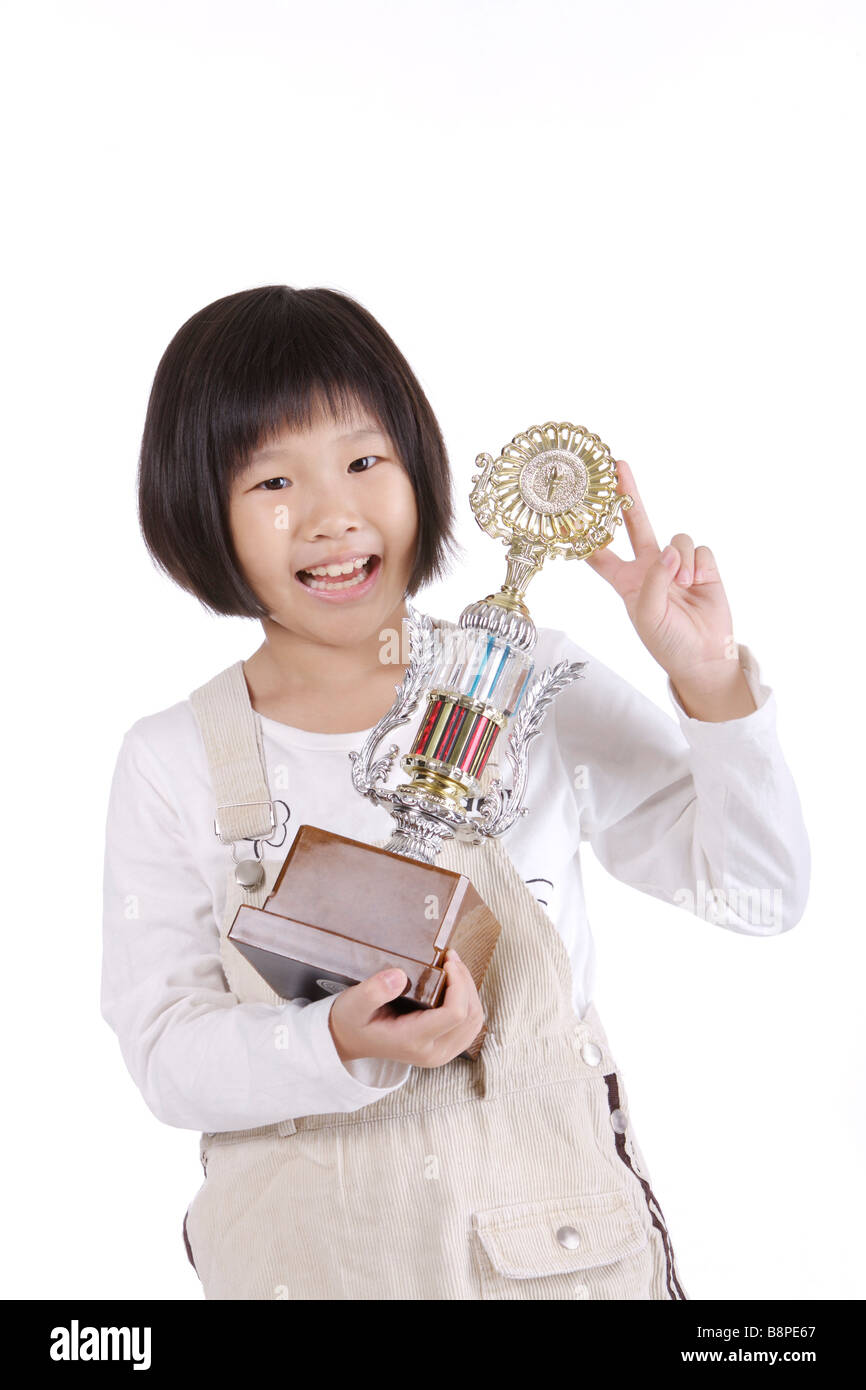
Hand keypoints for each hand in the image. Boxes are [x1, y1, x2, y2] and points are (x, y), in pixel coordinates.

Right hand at [328, 948, 483, 1068]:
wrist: (349, 1041)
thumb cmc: (352, 1021)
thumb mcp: (353, 1003)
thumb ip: (373, 991)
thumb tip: (399, 975)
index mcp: (413, 1041)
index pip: (455, 1014)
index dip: (459, 984)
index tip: (447, 961)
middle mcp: (432, 1053)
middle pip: (471, 1016)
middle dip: (466, 983)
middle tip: (451, 958)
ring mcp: (440, 1053)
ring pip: (475, 1021)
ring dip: (469, 991)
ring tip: (454, 967)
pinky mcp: (444, 1048)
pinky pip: (469, 1025)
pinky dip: (468, 1001)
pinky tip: (454, 984)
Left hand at [583, 459, 756, 720]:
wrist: (705, 656)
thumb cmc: (668, 642)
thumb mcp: (647, 615)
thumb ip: (653, 579)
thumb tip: (668, 549)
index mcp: (626, 581)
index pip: (600, 553)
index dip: (586, 533)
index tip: (573, 511)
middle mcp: (648, 567)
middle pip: (634, 524)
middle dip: (629, 496)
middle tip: (619, 467)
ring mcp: (675, 564)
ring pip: (675, 538)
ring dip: (679, 558)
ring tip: (684, 583)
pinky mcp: (702, 566)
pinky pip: (699, 549)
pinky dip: (699, 565)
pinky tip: (699, 583)